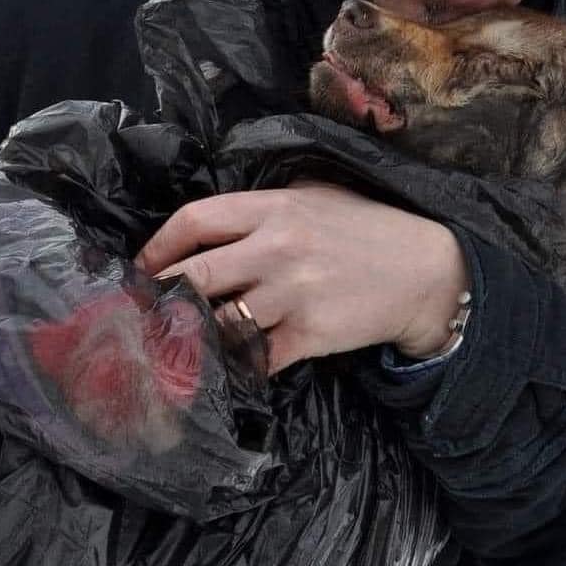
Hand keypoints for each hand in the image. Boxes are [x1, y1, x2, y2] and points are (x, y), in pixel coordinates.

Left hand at [135, 181, 469, 372]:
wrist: (425, 273)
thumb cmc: (365, 231)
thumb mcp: (315, 197)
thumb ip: (264, 207)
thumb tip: (208, 228)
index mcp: (273, 207)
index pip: (194, 220)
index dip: (157, 247)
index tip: (141, 268)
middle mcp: (277, 248)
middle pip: (193, 275)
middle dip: (159, 297)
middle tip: (140, 312)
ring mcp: (292, 293)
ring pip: (217, 321)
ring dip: (191, 336)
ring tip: (172, 343)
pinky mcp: (308, 334)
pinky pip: (254, 357)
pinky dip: (234, 366)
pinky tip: (222, 368)